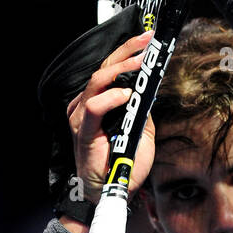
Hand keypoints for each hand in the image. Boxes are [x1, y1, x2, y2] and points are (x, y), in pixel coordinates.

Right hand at [65, 32, 156, 200]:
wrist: (112, 192)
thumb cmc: (124, 165)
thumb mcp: (141, 131)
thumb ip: (142, 110)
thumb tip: (150, 89)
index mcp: (99, 102)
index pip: (111, 70)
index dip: (127, 52)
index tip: (148, 39)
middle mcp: (86, 105)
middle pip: (104, 68)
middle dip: (127, 51)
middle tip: (147, 40)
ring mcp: (81, 116)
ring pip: (98, 81)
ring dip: (122, 69)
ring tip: (142, 63)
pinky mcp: (82, 131)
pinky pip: (94, 106)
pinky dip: (112, 98)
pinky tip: (127, 96)